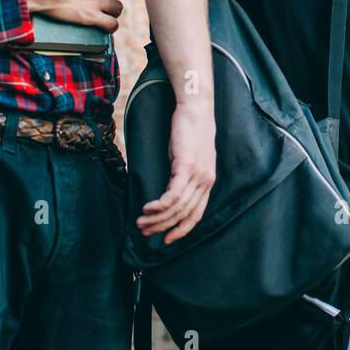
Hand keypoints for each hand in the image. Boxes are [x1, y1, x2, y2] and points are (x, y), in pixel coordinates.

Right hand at [137, 99, 216, 243]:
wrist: (195, 110)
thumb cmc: (188, 133)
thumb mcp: (187, 159)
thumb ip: (181, 177)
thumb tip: (167, 193)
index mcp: (208, 182)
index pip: (196, 215)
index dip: (181, 230)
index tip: (166, 240)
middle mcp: (206, 182)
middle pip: (185, 215)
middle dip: (163, 227)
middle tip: (145, 232)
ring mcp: (198, 175)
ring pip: (178, 207)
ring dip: (157, 218)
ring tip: (141, 222)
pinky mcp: (187, 167)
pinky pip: (173, 195)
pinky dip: (160, 205)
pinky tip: (148, 208)